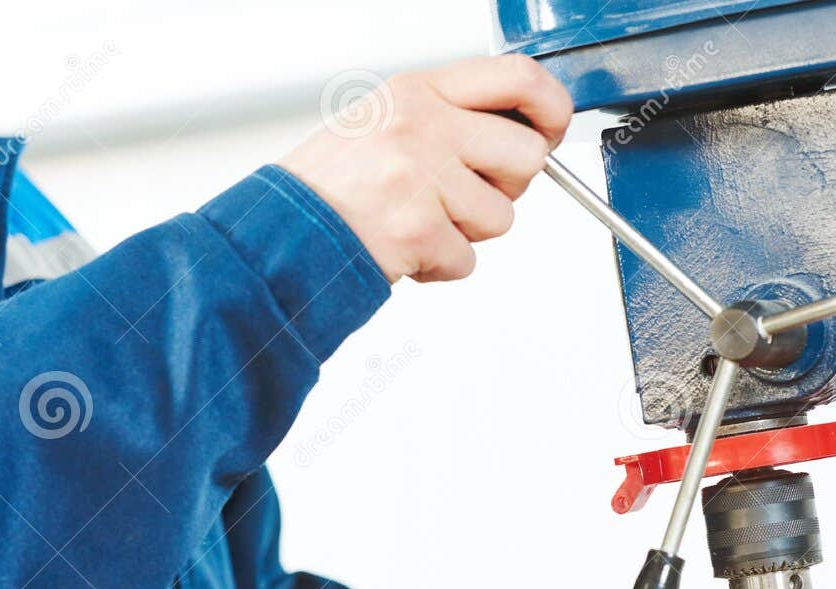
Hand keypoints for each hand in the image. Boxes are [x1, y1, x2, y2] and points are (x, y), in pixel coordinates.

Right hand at [281, 56, 572, 282]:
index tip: (550, 130)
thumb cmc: (336, 183)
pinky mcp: (418, 229)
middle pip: (526, 156)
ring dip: (469, 233)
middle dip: (509, 187)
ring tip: (423, 222)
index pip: (518, 75)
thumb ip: (451, 117)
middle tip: (468, 196)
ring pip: (502, 216)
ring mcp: (420, 177)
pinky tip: (408, 248)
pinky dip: (442, 266)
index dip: (552, 108)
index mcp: (418, 90)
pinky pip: (468, 259)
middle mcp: (421, 125)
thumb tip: (522, 133)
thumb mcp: (388, 120)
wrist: (284, 231)